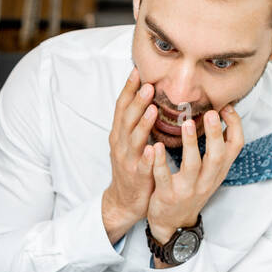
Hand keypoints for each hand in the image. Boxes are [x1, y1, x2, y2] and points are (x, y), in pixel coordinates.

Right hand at [100, 67, 158, 242]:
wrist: (124, 200)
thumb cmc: (132, 167)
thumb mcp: (130, 141)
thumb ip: (137, 122)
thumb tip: (148, 96)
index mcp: (119, 134)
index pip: (122, 107)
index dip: (128, 89)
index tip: (137, 71)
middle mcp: (120, 145)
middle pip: (127, 119)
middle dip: (136, 102)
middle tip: (148, 85)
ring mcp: (127, 161)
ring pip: (134, 140)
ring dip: (142, 124)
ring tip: (152, 110)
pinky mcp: (136, 176)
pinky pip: (142, 166)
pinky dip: (146, 157)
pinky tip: (152, 149)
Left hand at [148, 105, 244, 249]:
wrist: (173, 224)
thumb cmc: (190, 191)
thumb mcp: (209, 174)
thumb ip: (214, 152)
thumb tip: (221, 119)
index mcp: (218, 172)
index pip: (236, 147)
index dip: (235, 126)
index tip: (227, 107)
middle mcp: (206, 180)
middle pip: (218, 155)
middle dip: (215, 133)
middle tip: (211, 112)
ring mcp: (187, 189)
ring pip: (193, 165)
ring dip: (190, 144)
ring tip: (186, 123)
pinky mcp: (167, 196)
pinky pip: (164, 177)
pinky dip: (160, 162)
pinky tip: (155, 147)